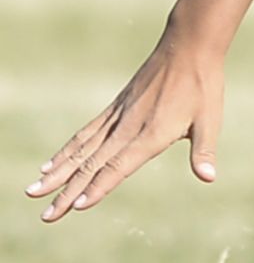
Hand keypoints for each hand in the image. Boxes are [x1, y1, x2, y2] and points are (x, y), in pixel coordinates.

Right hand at [25, 31, 223, 221]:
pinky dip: (67, 151)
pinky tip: (51, 164)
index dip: (98, 188)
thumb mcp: (209, 120)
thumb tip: (209, 177)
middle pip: (91, 165)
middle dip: (67, 192)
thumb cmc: (203, 85)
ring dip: (58, 173)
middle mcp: (127, 128)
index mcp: (150, 135)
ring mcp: (117, 117)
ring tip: (34, 191)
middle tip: (46, 216)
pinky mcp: (115, 108)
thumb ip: (204, 151)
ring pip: (81, 151)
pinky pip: (85, 134)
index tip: (76, 206)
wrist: (188, 46)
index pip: (118, 167)